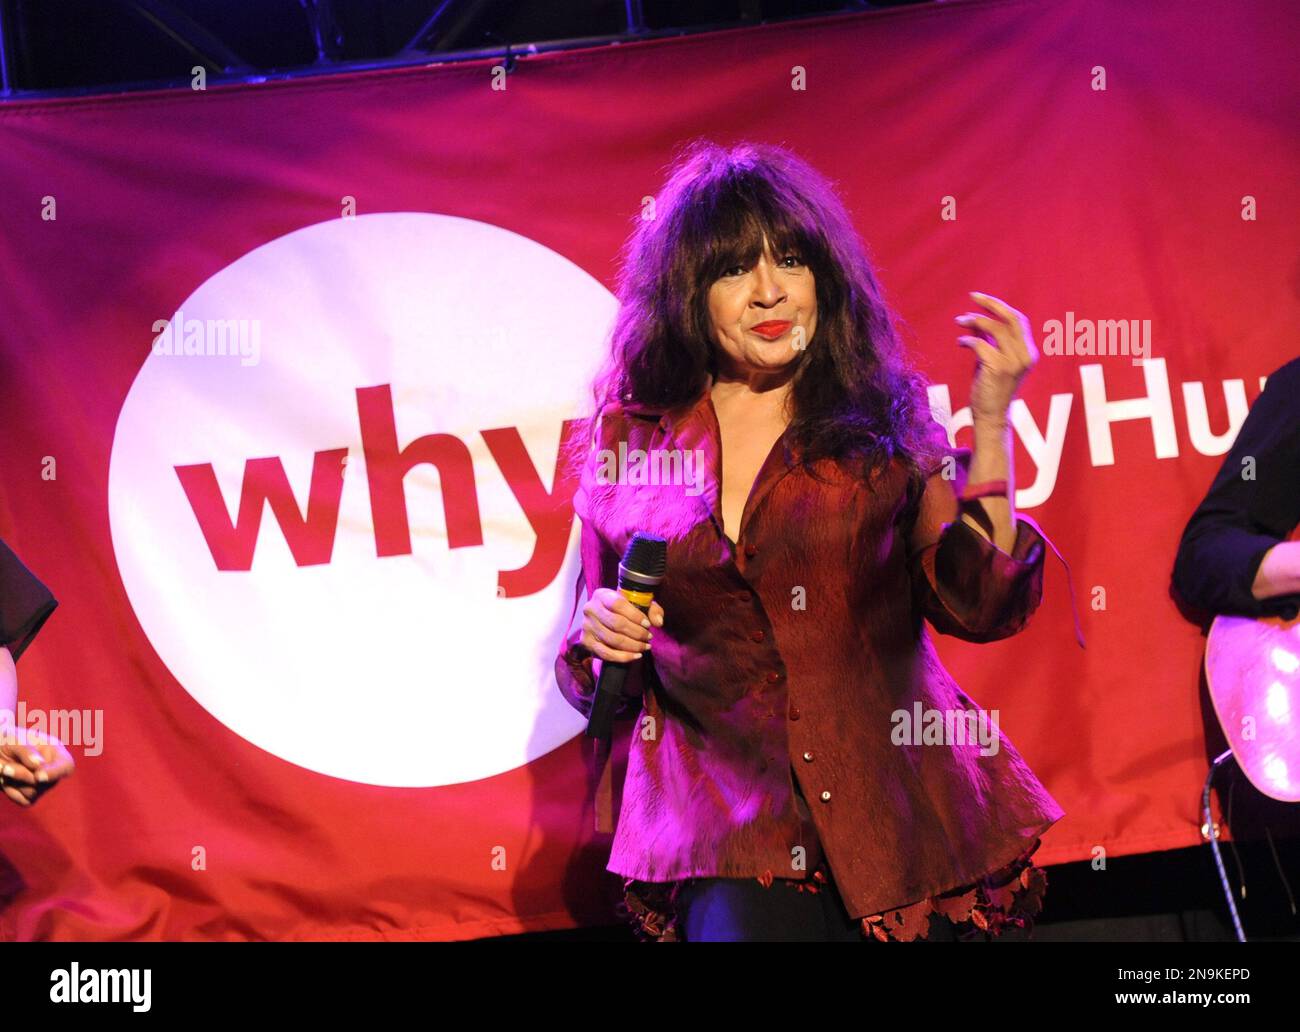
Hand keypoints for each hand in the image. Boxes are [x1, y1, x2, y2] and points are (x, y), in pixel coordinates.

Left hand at [0, 725, 74, 806]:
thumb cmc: (7, 740)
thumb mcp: (14, 740)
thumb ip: (27, 750)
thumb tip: (39, 764)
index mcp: (55, 752)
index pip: (66, 766)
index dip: (55, 773)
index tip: (39, 777)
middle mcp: (52, 769)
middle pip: (45, 783)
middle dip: (22, 776)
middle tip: (5, 768)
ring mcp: (43, 784)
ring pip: (33, 793)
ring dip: (14, 783)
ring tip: (5, 769)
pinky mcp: (31, 795)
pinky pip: (24, 801)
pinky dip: (12, 792)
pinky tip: (6, 780)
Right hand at [582, 588, 664, 663]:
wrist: (605, 618)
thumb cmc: (624, 610)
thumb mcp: (638, 604)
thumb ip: (652, 609)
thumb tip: (658, 622)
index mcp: (601, 595)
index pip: (618, 604)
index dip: (635, 616)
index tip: (648, 624)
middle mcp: (590, 609)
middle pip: (616, 623)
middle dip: (637, 633)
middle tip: (649, 637)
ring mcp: (586, 626)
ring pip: (613, 640)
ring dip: (633, 646)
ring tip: (645, 646)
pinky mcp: (586, 642)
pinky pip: (606, 654)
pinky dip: (624, 657)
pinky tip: (636, 656)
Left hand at [954, 291, 1038, 420]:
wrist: (991, 416)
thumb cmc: (990, 388)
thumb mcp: (992, 359)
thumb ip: (989, 340)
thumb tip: (975, 318)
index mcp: (1028, 352)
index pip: (1018, 320)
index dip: (999, 306)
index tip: (980, 299)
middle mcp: (1026, 356)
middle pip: (1011, 318)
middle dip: (991, 304)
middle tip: (972, 297)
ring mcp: (1014, 363)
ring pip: (996, 329)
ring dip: (975, 320)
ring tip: (960, 321)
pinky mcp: (999, 369)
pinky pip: (982, 344)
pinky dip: (969, 340)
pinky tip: (960, 342)